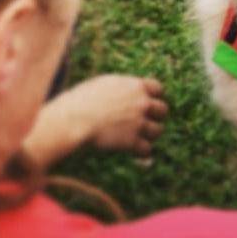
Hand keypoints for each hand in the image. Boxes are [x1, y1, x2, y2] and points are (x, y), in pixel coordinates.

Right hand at [23, 74, 168, 167]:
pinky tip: (134, 152)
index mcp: (135, 86)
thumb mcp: (104, 84)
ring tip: (139, 138)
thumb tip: (124, 90)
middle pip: (163, 110)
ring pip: (158, 131)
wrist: (73, 119)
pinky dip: (142, 152)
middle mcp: (141, 103)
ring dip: (150, 135)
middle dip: (155, 116)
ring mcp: (138, 122)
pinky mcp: (132, 141)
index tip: (148, 104)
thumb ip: (120, 88)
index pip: (158, 89)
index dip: (154, 97)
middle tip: (145, 122)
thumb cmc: (81, 100)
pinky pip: (147, 150)